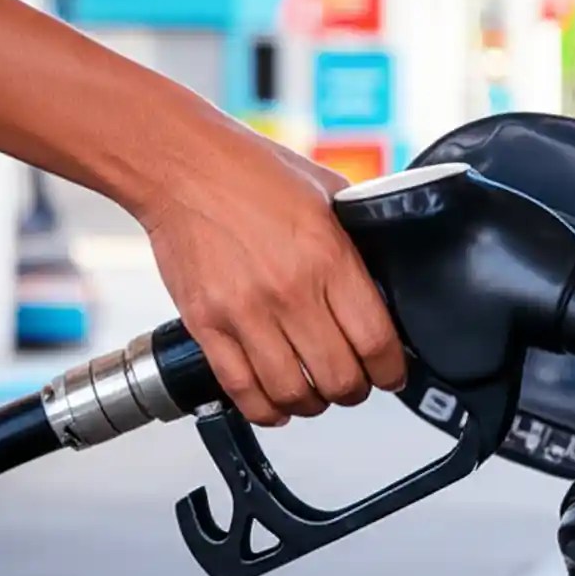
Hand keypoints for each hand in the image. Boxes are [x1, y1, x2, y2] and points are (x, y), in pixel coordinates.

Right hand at [139, 113, 405, 425]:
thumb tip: (384, 269)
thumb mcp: (328, 192)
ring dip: (313, 404)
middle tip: (356, 384)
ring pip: (293, 393)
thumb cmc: (251, 172)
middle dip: (356, 391)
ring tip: (316, 394)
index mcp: (328, 258)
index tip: (392, 374)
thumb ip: (358, 235)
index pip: (376, 342)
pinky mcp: (207, 326)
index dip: (391, 371)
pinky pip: (242, 391)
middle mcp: (289, 291)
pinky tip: (277, 403)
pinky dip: (266, 409)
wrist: (182, 166)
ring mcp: (245, 313)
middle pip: (339, 378)